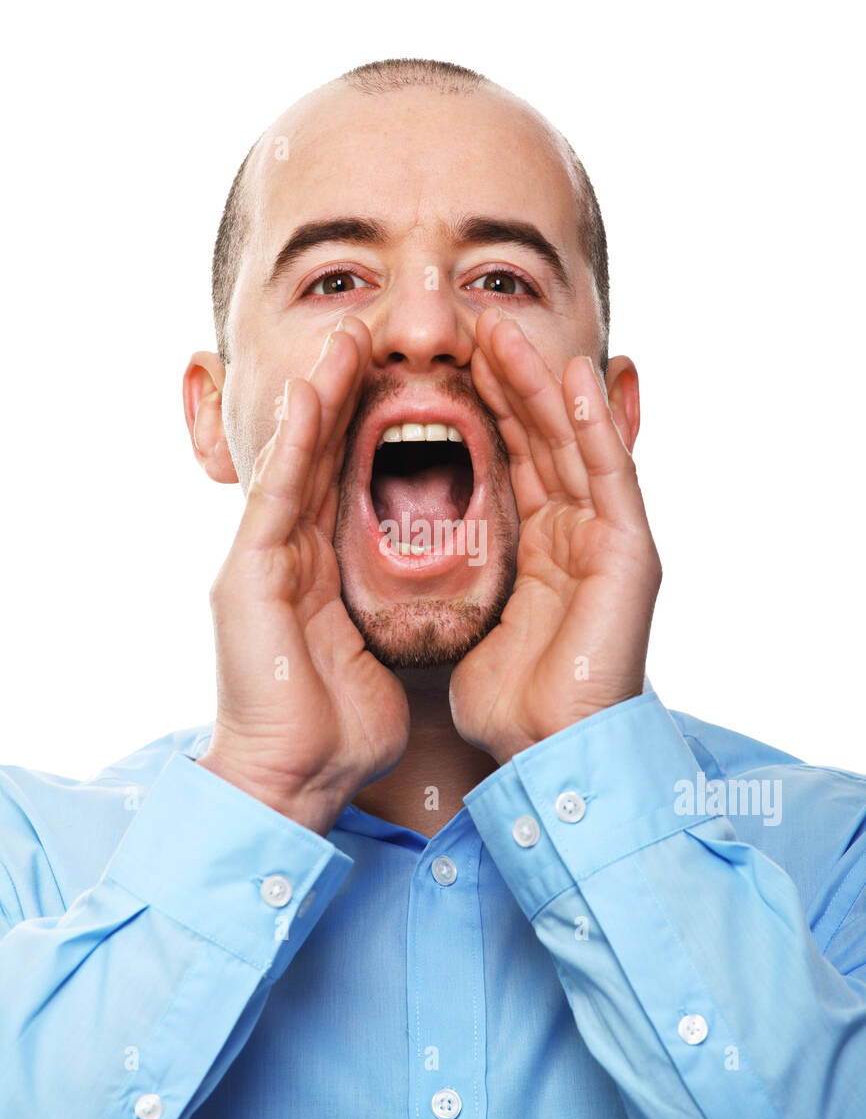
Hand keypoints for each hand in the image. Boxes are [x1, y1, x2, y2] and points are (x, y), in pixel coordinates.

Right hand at [198, 318, 409, 832]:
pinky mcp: (248, 576)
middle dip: (344, 395)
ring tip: (345, 340)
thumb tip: (429, 601)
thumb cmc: (339, 731)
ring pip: (295, 463)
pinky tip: (314, 392)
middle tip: (370, 336)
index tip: (407, 384)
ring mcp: (260, 562)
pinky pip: (277, 495)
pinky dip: (296, 442)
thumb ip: (392, 614)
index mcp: (316, 572)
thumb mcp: (381, 653)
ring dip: (320, 397)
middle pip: (319, 459)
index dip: (372, 430)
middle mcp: (284, 556)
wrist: (293, 782)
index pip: (346, 483)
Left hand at [449, 309, 661, 765]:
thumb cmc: (505, 706)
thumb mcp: (460, 624)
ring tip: (502, 332)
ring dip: (538, 385)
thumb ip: (445, 577)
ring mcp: (605, 541)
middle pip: (535, 441)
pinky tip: (571, 375)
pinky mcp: (631, 552)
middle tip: (465, 330)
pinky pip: (611, 473)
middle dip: (502, 383)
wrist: (547, 755)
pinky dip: (594, 422)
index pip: (502, 464)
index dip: (474, 414)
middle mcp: (572, 536)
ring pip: (569, 443)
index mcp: (534, 551)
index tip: (435, 369)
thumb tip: (394, 552)